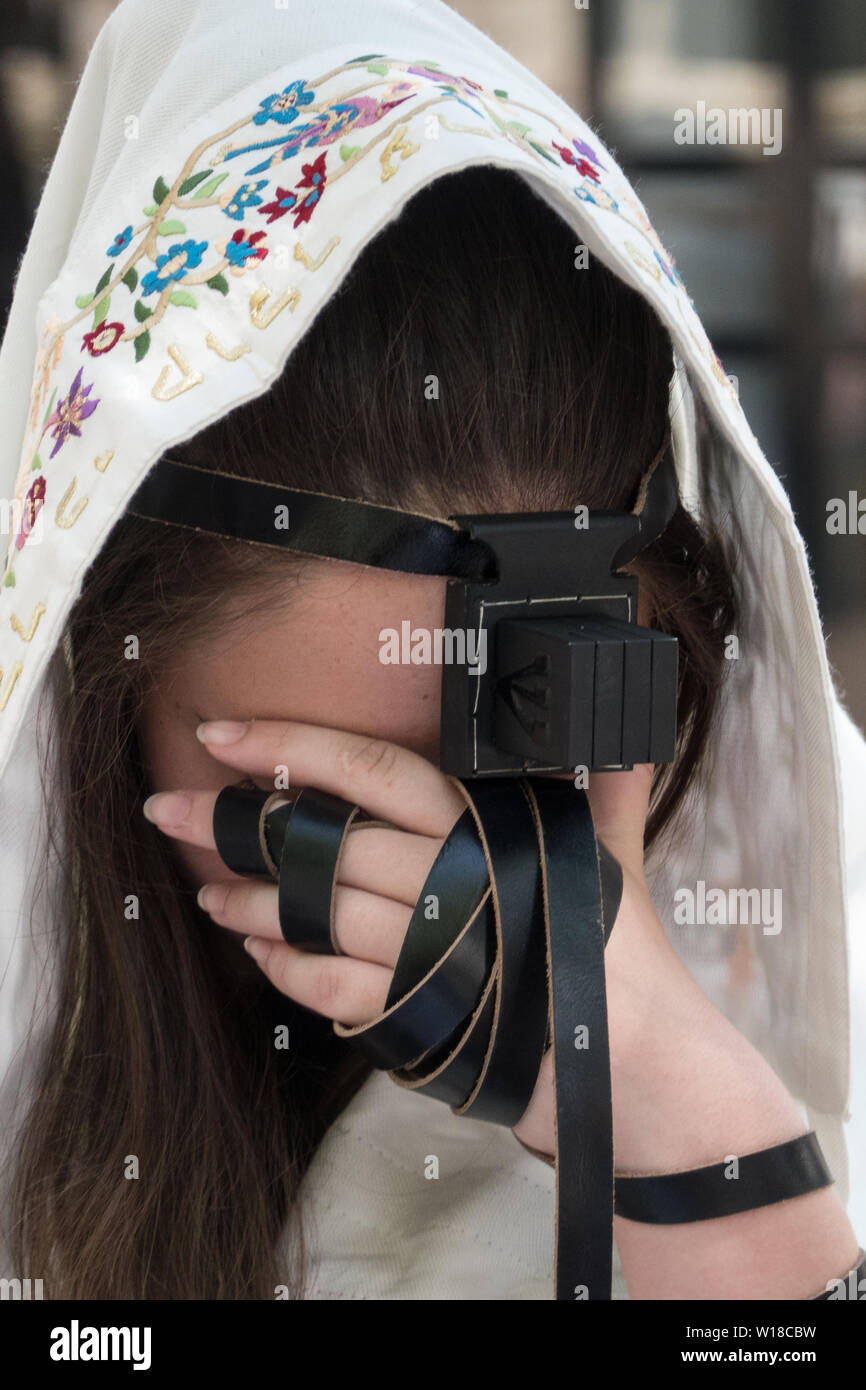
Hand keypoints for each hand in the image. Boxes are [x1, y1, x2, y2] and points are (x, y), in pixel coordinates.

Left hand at [142, 717, 662, 1158]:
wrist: (642, 1065)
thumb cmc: (620, 949)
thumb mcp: (611, 855)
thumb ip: (605, 794)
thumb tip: (623, 744)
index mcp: (488, 826)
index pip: (373, 770)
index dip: (293, 746)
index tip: (223, 733)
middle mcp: (451, 880)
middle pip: (320, 840)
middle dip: (233, 823)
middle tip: (167, 807)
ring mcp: (430, 951)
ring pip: (313, 914)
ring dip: (250, 903)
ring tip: (210, 895)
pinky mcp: (419, 1018)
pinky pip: (330, 988)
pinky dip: (288, 970)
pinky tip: (260, 957)